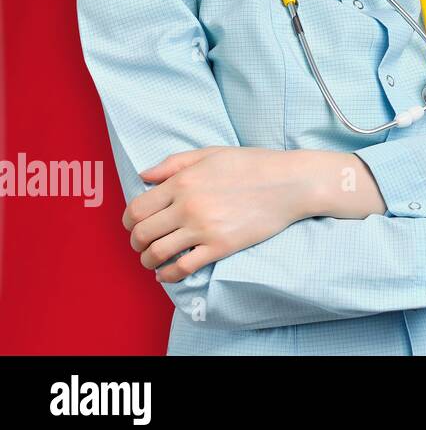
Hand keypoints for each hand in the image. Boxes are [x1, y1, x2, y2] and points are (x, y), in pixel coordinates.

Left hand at [125, 147, 315, 282]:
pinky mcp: (220, 247)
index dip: (129, 221)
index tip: (134, 226)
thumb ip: (175, 163)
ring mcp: (204, 228)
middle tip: (142, 245)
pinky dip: (168, 275)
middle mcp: (188, 205)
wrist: (290, 183)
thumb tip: (144, 175)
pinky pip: (183, 268)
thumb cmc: (253, 164)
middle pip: (142, 233)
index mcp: (183, 181)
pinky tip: (167, 273)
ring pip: (157, 253)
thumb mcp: (212, 154)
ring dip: (148, 260)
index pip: (137, 208)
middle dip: (136, 243)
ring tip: (153, 260)